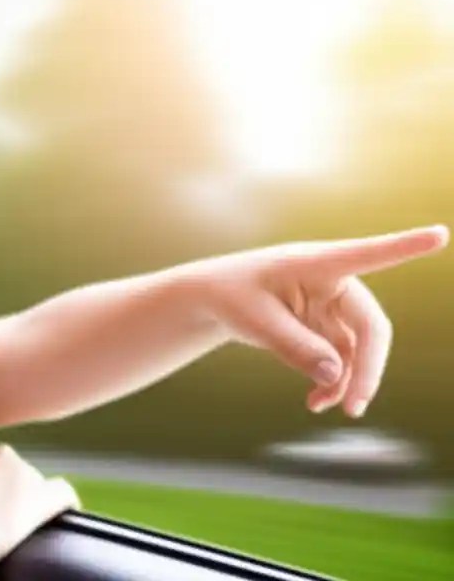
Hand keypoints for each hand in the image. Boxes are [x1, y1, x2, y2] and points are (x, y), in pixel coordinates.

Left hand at [179, 224, 447, 417]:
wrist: (212, 298)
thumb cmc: (230, 294)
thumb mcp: (254, 321)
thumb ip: (294, 346)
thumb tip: (335, 375)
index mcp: (315, 263)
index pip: (366, 254)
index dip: (404, 247)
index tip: (440, 235)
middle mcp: (333, 283)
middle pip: (370, 327)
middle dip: (367, 368)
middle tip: (356, 407)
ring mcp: (332, 307)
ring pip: (358, 350)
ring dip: (347, 381)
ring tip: (319, 405)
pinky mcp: (325, 327)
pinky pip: (341, 359)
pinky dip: (333, 381)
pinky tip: (316, 401)